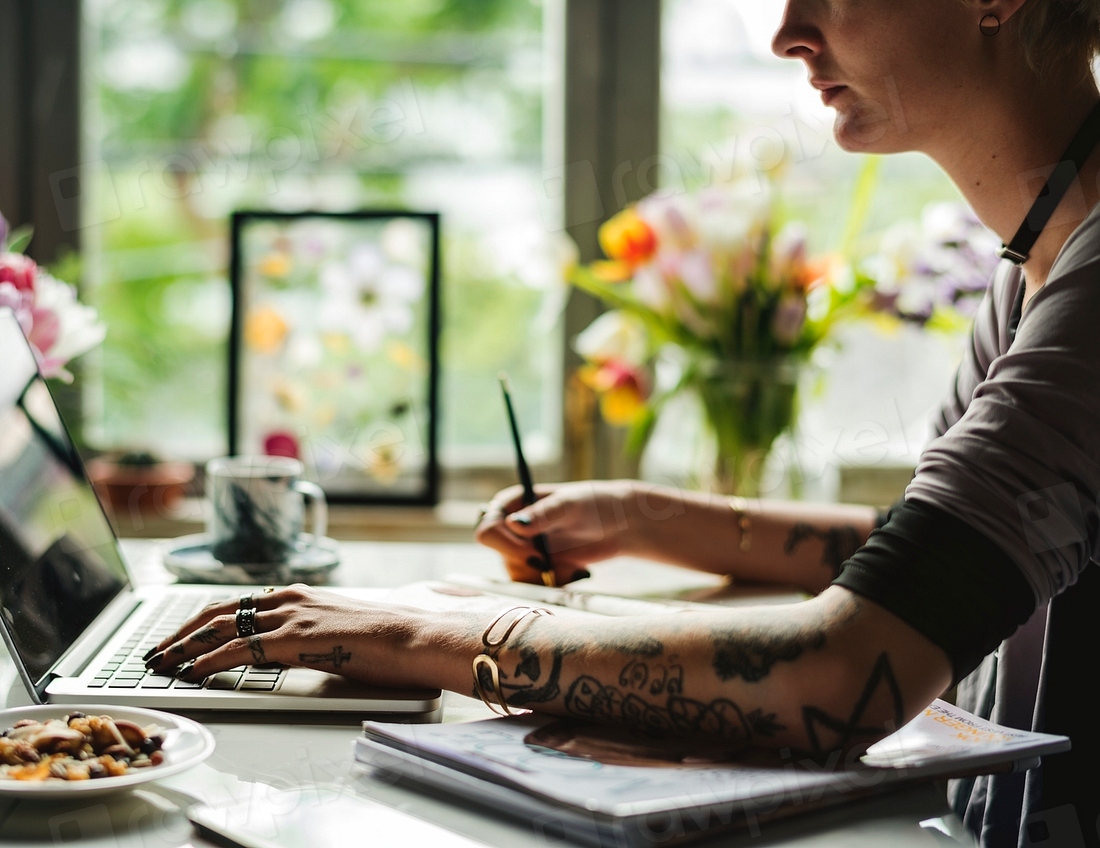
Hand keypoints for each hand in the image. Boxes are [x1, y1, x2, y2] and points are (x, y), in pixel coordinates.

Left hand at [142, 585, 469, 686]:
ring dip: (185, 645)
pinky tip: (193, 670)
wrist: (413, 637)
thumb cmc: (386, 640)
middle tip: (158, 649)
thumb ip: (308, 635)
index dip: (203, 619)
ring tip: (163, 661)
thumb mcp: (337, 632)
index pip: (237, 603)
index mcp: (300, 595)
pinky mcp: (295, 639)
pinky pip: (240, 648)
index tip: (181, 635)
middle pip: (219, 610)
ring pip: (221, 626)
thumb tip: (286, 652)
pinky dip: (209, 659)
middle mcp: (290, 599)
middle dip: (183, 630)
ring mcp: (291, 616)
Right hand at [474, 479, 642, 583]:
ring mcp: (525, 550)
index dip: (506, 545)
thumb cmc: (595, 504)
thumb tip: (512, 523)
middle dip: (530, 563)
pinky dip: (557, 583)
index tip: (535, 552)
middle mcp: (513, 528)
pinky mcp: (540, 569)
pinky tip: (576, 571)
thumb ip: (543, 515)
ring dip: (546, 575)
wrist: (621, 525)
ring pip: (518, 576)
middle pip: (502, 556)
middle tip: (554, 561)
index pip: (488, 529)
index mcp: (512, 504)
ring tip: (573, 563)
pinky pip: (537, 587)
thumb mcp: (570, 505)